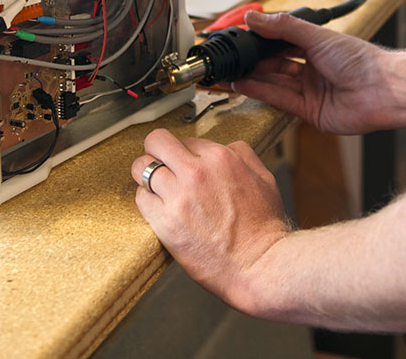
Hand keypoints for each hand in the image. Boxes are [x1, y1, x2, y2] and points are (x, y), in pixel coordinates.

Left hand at [131, 128, 289, 310]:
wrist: (259, 265)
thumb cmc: (265, 228)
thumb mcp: (264, 179)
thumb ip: (243, 156)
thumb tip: (226, 148)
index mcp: (221, 158)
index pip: (186, 140)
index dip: (185, 153)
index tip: (184, 165)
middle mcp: (196, 172)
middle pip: (156, 141)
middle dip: (157, 151)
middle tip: (160, 165)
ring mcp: (178, 196)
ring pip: (141, 167)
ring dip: (146, 175)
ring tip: (156, 187)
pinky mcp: (164, 221)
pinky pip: (140, 198)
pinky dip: (146, 200)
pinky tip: (158, 208)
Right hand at [229, 10, 392, 133]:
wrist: (381, 90)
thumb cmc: (360, 60)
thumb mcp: (317, 36)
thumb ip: (284, 27)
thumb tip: (255, 17)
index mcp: (317, 47)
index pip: (282, 41)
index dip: (261, 40)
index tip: (242, 37)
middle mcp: (313, 68)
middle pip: (276, 64)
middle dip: (254, 62)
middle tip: (232, 58)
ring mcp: (311, 90)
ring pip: (275, 82)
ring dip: (252, 78)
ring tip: (230, 73)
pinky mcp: (309, 111)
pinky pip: (280, 100)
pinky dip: (261, 92)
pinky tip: (244, 85)